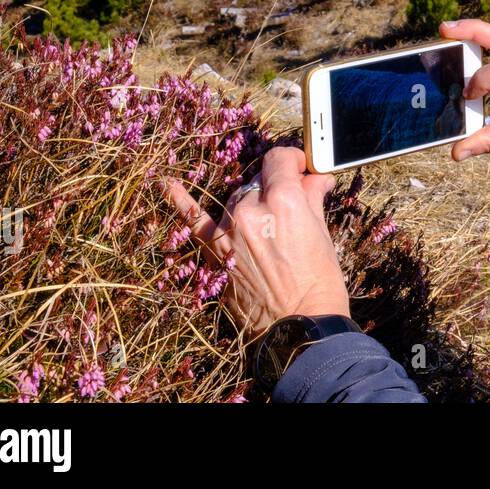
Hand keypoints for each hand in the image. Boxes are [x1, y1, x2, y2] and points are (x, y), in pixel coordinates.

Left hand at [163, 147, 349, 339]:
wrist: (298, 328)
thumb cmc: (319, 284)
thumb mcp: (322, 235)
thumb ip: (312, 198)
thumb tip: (315, 178)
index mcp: (283, 201)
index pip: (279, 160)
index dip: (293, 160)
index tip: (300, 168)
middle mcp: (252, 210)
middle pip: (260, 180)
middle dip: (276, 185)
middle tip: (293, 203)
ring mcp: (229, 231)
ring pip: (239, 198)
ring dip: (253, 201)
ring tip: (271, 221)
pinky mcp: (216, 253)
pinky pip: (194, 222)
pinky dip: (180, 201)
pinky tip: (167, 185)